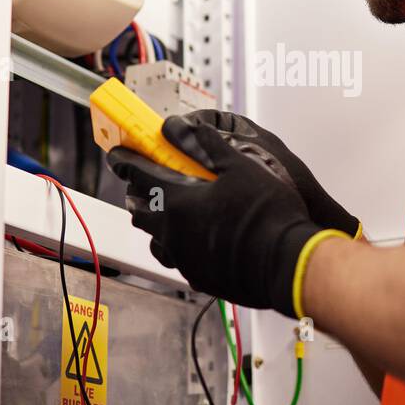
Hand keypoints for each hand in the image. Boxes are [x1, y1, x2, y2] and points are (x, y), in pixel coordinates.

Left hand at [107, 114, 343, 316]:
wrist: (287, 262)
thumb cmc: (268, 214)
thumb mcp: (241, 167)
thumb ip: (208, 145)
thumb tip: (184, 127)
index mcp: (180, 202)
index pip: (140, 176)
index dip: (125, 162)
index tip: (117, 155)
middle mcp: (175, 234)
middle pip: (141, 212)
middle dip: (137, 195)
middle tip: (142, 182)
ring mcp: (185, 259)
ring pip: (156, 240)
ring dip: (156, 223)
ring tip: (167, 212)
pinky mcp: (200, 278)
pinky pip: (178, 259)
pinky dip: (178, 245)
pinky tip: (194, 239)